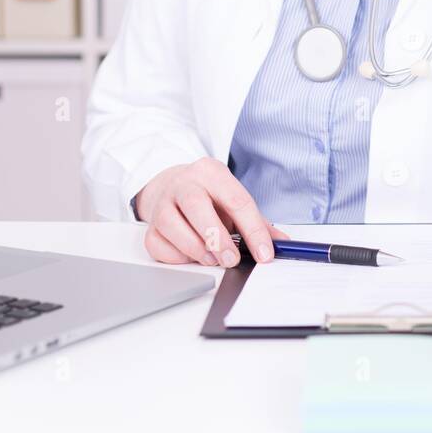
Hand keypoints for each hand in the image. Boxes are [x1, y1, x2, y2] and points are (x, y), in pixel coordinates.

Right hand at [135, 158, 289, 267]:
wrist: (172, 186)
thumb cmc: (209, 197)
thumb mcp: (233, 199)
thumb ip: (257, 222)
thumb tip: (282, 243)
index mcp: (212, 172)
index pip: (237, 200)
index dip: (253, 230)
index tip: (264, 254)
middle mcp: (185, 182)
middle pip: (197, 206)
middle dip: (217, 238)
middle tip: (231, 260)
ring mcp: (163, 201)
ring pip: (172, 224)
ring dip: (195, 248)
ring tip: (212, 259)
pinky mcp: (150, 223)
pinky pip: (157, 243)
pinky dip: (176, 256)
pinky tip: (191, 256)